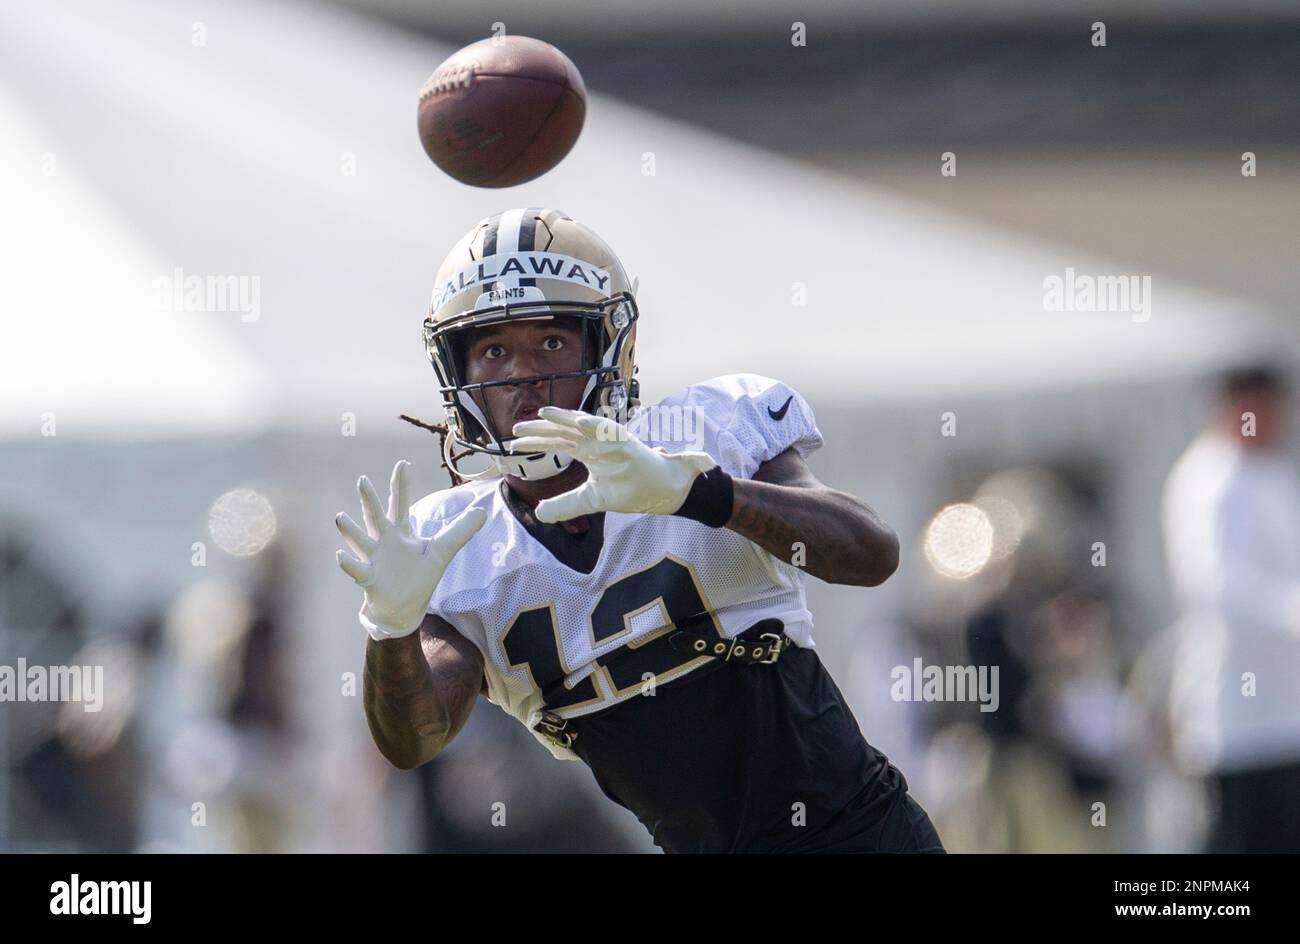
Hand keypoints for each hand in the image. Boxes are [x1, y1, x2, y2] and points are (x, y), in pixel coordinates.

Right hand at [335, 460, 486, 640]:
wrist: (404, 609)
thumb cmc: (418, 577)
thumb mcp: (441, 552)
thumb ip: (459, 531)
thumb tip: (482, 512)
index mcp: (400, 533)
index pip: (401, 504)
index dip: (401, 485)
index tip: (403, 464)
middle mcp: (384, 542)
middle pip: (376, 517)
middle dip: (370, 500)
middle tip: (363, 480)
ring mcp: (374, 559)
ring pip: (361, 541)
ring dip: (350, 530)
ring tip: (340, 518)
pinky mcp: (369, 579)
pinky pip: (357, 569)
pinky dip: (348, 563)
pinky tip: (340, 555)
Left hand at [510, 407, 716, 522]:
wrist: (664, 492)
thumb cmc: (631, 489)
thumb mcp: (592, 500)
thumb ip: (567, 505)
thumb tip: (539, 513)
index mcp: (589, 451)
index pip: (557, 441)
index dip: (537, 441)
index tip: (514, 442)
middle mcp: (598, 441)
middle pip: (565, 430)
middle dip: (541, 428)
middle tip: (516, 428)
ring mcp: (612, 440)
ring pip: (584, 424)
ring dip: (564, 418)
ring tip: (543, 414)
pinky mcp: (628, 444)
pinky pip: (610, 431)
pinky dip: (596, 426)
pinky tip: (579, 423)